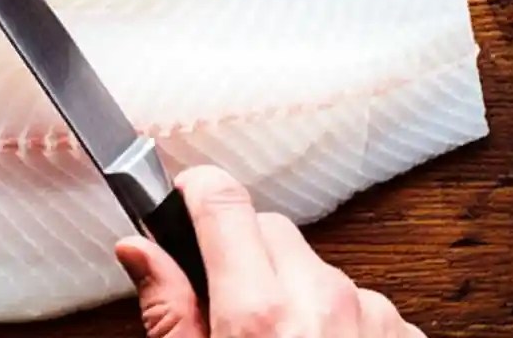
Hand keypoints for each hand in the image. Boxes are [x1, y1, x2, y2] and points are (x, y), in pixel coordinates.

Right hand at [115, 165, 423, 336]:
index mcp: (257, 313)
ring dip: (293, 289)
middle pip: (270, 228)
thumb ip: (168, 310)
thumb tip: (138, 252)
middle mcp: (322, 303)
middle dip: (240, 250)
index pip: (223, 199)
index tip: (182, 200)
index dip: (195, 191)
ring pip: (318, 266)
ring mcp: (373, 319)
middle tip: (224, 303)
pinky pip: (363, 302)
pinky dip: (339, 321)